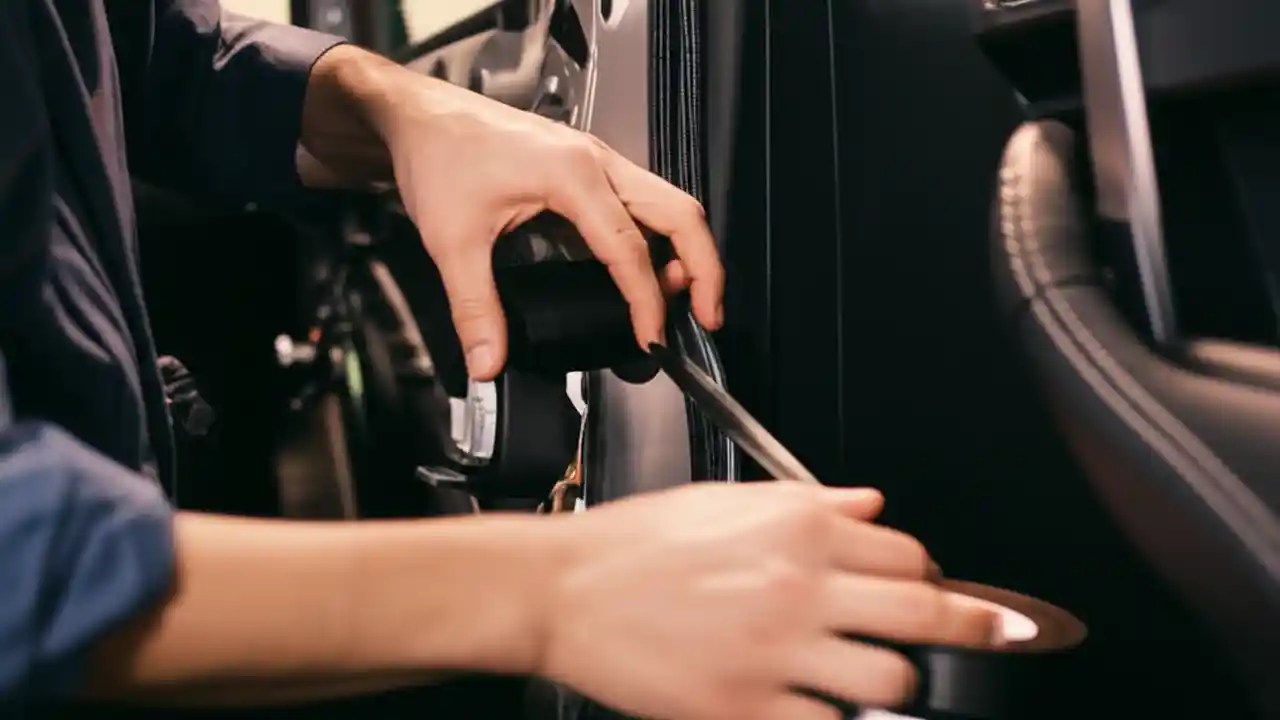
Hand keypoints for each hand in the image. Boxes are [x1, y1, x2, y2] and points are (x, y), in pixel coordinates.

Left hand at [367, 70, 723, 379]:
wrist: (421, 118)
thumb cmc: (439, 156)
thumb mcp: (452, 241)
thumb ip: (476, 308)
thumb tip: (490, 360)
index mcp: (573, 175)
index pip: (631, 249)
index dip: (647, 302)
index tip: (652, 340)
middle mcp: (597, 162)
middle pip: (680, 214)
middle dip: (704, 268)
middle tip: (708, 317)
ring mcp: (597, 162)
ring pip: (668, 205)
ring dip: (685, 252)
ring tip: (683, 302)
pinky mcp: (587, 169)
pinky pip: (641, 205)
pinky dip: (656, 241)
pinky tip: (642, 275)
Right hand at [540, 483, 997, 719]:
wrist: (563, 589)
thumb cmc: (634, 543)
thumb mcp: (725, 499)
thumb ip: (810, 502)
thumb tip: (872, 505)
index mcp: (796, 527)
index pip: (909, 552)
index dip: (929, 572)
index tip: (932, 586)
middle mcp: (797, 584)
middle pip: (926, 612)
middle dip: (972, 628)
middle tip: (994, 637)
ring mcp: (775, 651)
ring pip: (892, 681)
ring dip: (897, 684)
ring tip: (879, 679)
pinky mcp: (745, 707)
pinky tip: (822, 707)